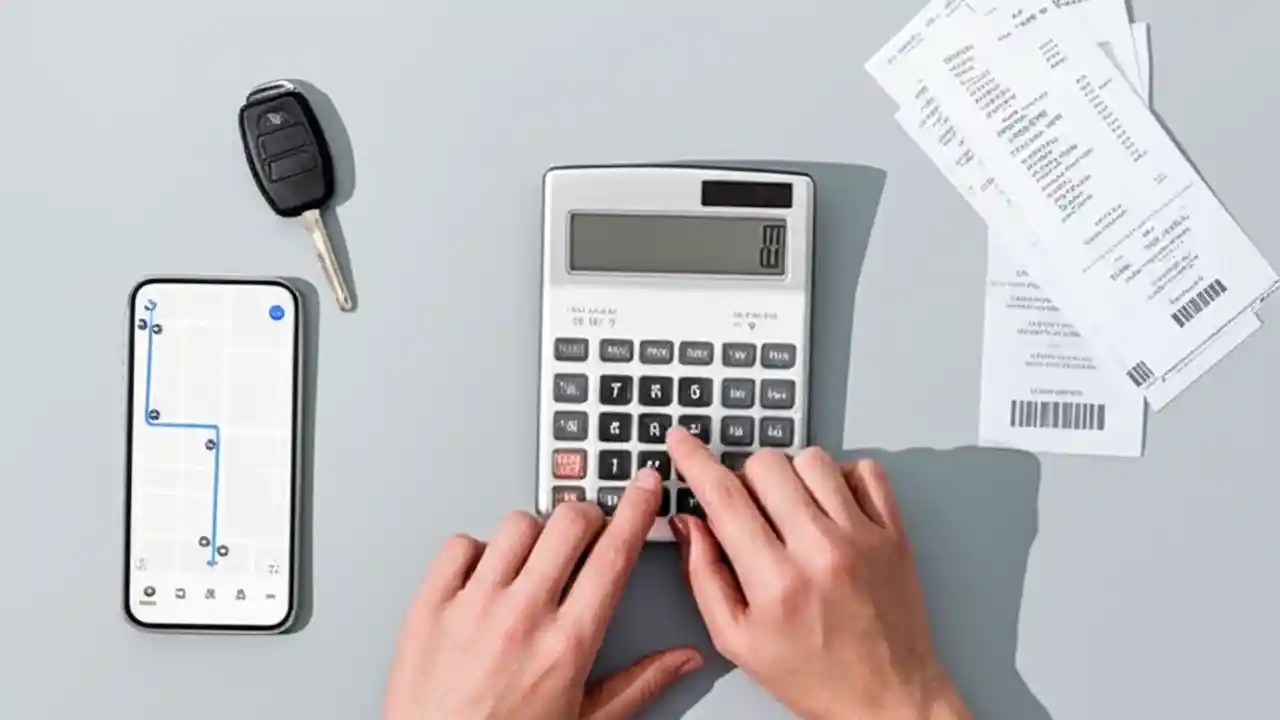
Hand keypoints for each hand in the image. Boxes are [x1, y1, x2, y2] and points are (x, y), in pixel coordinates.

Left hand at [382, 469, 702, 719]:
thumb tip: (683, 660)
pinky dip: (476, 552)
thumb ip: (639, 683)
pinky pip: (459, 545)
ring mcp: (471, 607)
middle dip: (587, 515)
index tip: (645, 486)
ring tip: (533, 560)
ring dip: (533, 533)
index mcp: (568, 644)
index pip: (615, 555)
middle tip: (587, 528)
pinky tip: (485, 576)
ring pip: (516, 524)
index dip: (637, 510)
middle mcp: (522, 617)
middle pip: (569, 523)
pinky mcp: (428, 606)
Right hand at [666, 427, 970, 719]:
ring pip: (813, 459)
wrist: (888, 699)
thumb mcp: (737, 641)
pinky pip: (866, 470)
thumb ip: (704, 576)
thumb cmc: (815, 677)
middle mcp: (821, 550)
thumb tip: (688, 523)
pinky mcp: (894, 533)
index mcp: (775, 581)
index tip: (681, 441)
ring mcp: (863, 537)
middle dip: (744, 475)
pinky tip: (831, 505)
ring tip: (791, 509)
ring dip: (791, 474)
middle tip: (747, 505)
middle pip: (766, 464)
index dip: (694, 460)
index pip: (723, 496)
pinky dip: (842, 476)